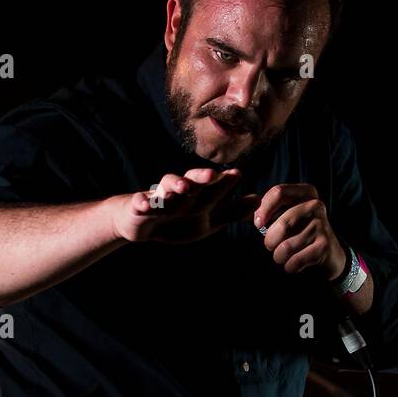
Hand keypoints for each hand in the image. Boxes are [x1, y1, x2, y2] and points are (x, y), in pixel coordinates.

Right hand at [111, 168, 259, 244]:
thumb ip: (232, 211)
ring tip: (182, 187)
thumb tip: (258, 201)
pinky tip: (144, 204)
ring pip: (165, 187)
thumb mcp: (207, 218)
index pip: (211, 186)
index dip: (223, 181)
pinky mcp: (139, 207)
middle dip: (201, 177)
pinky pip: (139, 203)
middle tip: (212, 175)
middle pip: (191, 180)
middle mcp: (179, 191)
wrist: (142, 222)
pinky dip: (141, 203)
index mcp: (196, 194)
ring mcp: (158, 197)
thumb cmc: (178, 217)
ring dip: (174, 184)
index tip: (238, 174)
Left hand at [252, 184, 345, 278]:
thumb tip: (241, 207)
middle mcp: (315, 205)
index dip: (263, 210)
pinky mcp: (324, 246)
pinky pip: (295, 260)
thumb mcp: (283, 215)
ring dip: (279, 257)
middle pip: (281, 225)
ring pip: (286, 247)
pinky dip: (289, 267)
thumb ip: (262, 210)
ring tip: (283, 256)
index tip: (258, 224)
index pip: (278, 193)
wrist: (328, 253)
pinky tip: (293, 264)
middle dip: (270, 241)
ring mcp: (322, 225)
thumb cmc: (298, 232)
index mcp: (305, 192)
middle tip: (272, 246)